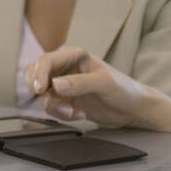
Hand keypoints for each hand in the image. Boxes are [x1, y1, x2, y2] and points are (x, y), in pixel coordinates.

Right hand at [26, 45, 170, 130]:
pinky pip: (52, 107)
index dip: (38, 74)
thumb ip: (79, 83)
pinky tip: (79, 115)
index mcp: (73, 56)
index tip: (39, 90)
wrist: (134, 111)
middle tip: (49, 102)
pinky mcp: (66, 101)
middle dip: (40, 90)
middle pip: (36, 74)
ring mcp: (64, 86)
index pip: (46, 60)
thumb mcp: (104, 84)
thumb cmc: (124, 89)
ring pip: (42, 94)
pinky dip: (61, 115)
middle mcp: (65, 69)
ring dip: (53, 106)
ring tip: (72, 113)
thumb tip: (55, 84)